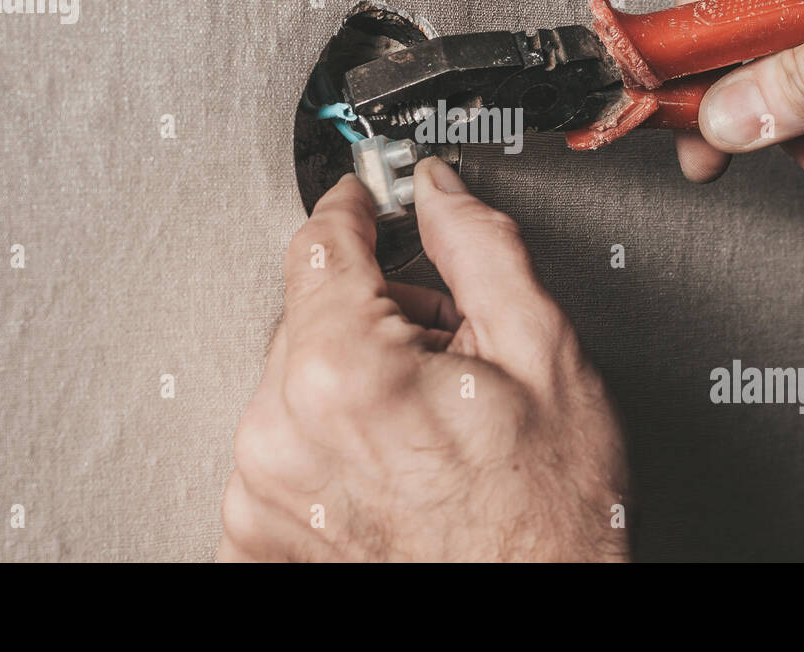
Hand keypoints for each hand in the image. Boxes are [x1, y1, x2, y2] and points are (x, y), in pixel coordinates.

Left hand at [219, 157, 628, 561]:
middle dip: (373, 315)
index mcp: (343, 372)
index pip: (321, 243)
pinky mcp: (257, 538)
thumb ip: (479, 249)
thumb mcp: (541, 354)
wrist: (537, 611)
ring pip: (294, 381)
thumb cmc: (546, 520)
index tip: (363, 199)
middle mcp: (280, 434)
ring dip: (349, 381)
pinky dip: (326, 443)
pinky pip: (280, 449)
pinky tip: (389, 465)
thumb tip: (440, 194)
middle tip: (444, 354)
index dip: (353, 208)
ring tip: (425, 422)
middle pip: (310, 316)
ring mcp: (262, 495)